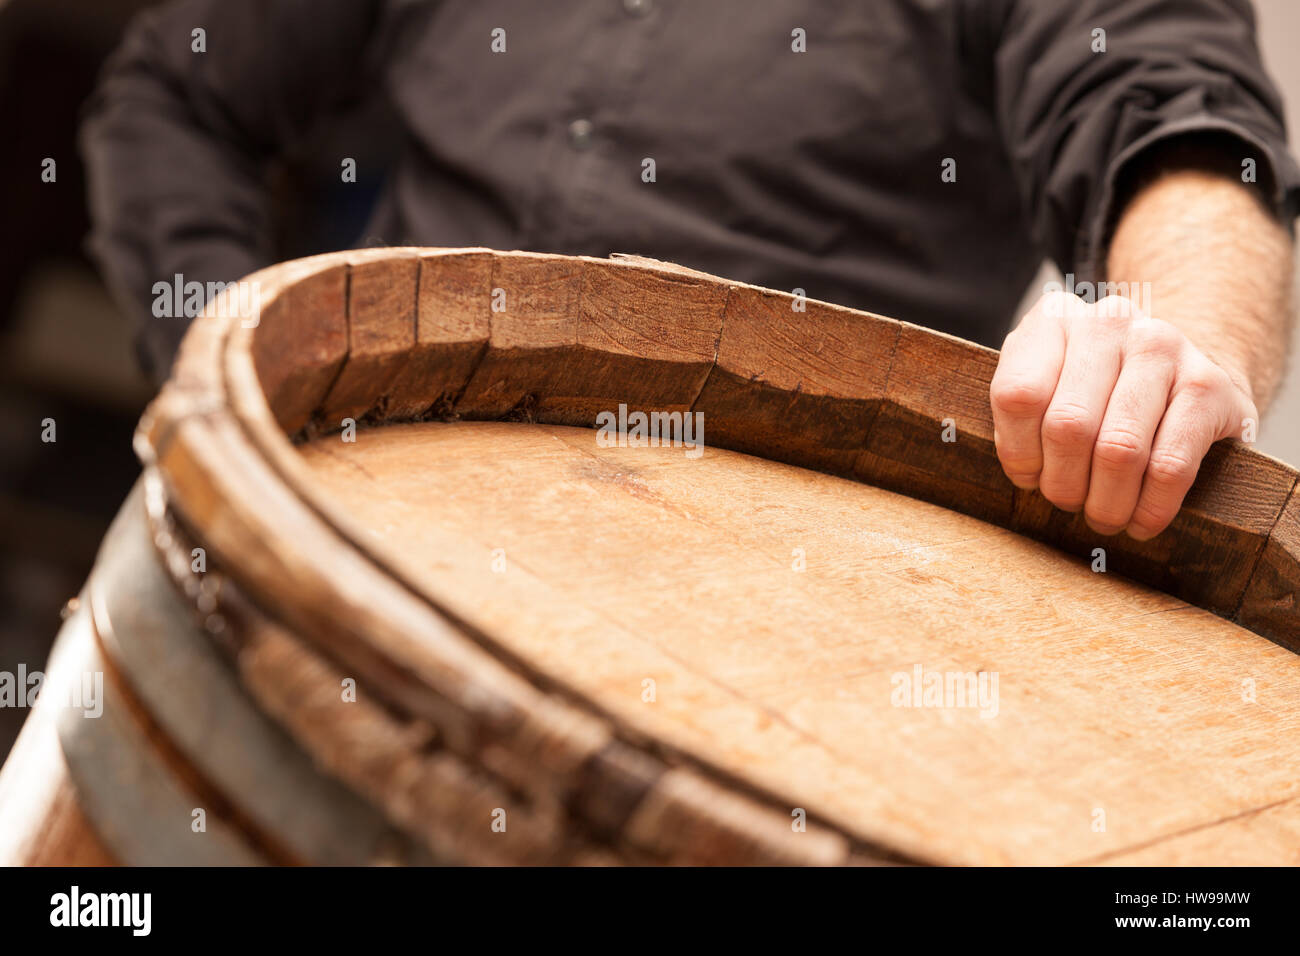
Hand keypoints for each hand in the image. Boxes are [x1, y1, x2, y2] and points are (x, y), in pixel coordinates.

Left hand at [989, 292, 1257, 539]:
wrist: (1181, 370)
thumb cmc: (1095, 390)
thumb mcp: (1044, 384)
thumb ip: (1019, 417)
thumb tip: (1027, 475)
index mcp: (1054, 320)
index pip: (1018, 396)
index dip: (1018, 452)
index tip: (1029, 477)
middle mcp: (1109, 322)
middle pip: (1068, 427)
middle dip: (1063, 485)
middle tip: (1068, 503)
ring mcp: (1164, 347)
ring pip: (1119, 450)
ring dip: (1106, 502)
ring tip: (1104, 517)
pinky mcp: (1210, 385)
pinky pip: (1170, 466)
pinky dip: (1151, 507)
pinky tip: (1141, 520)